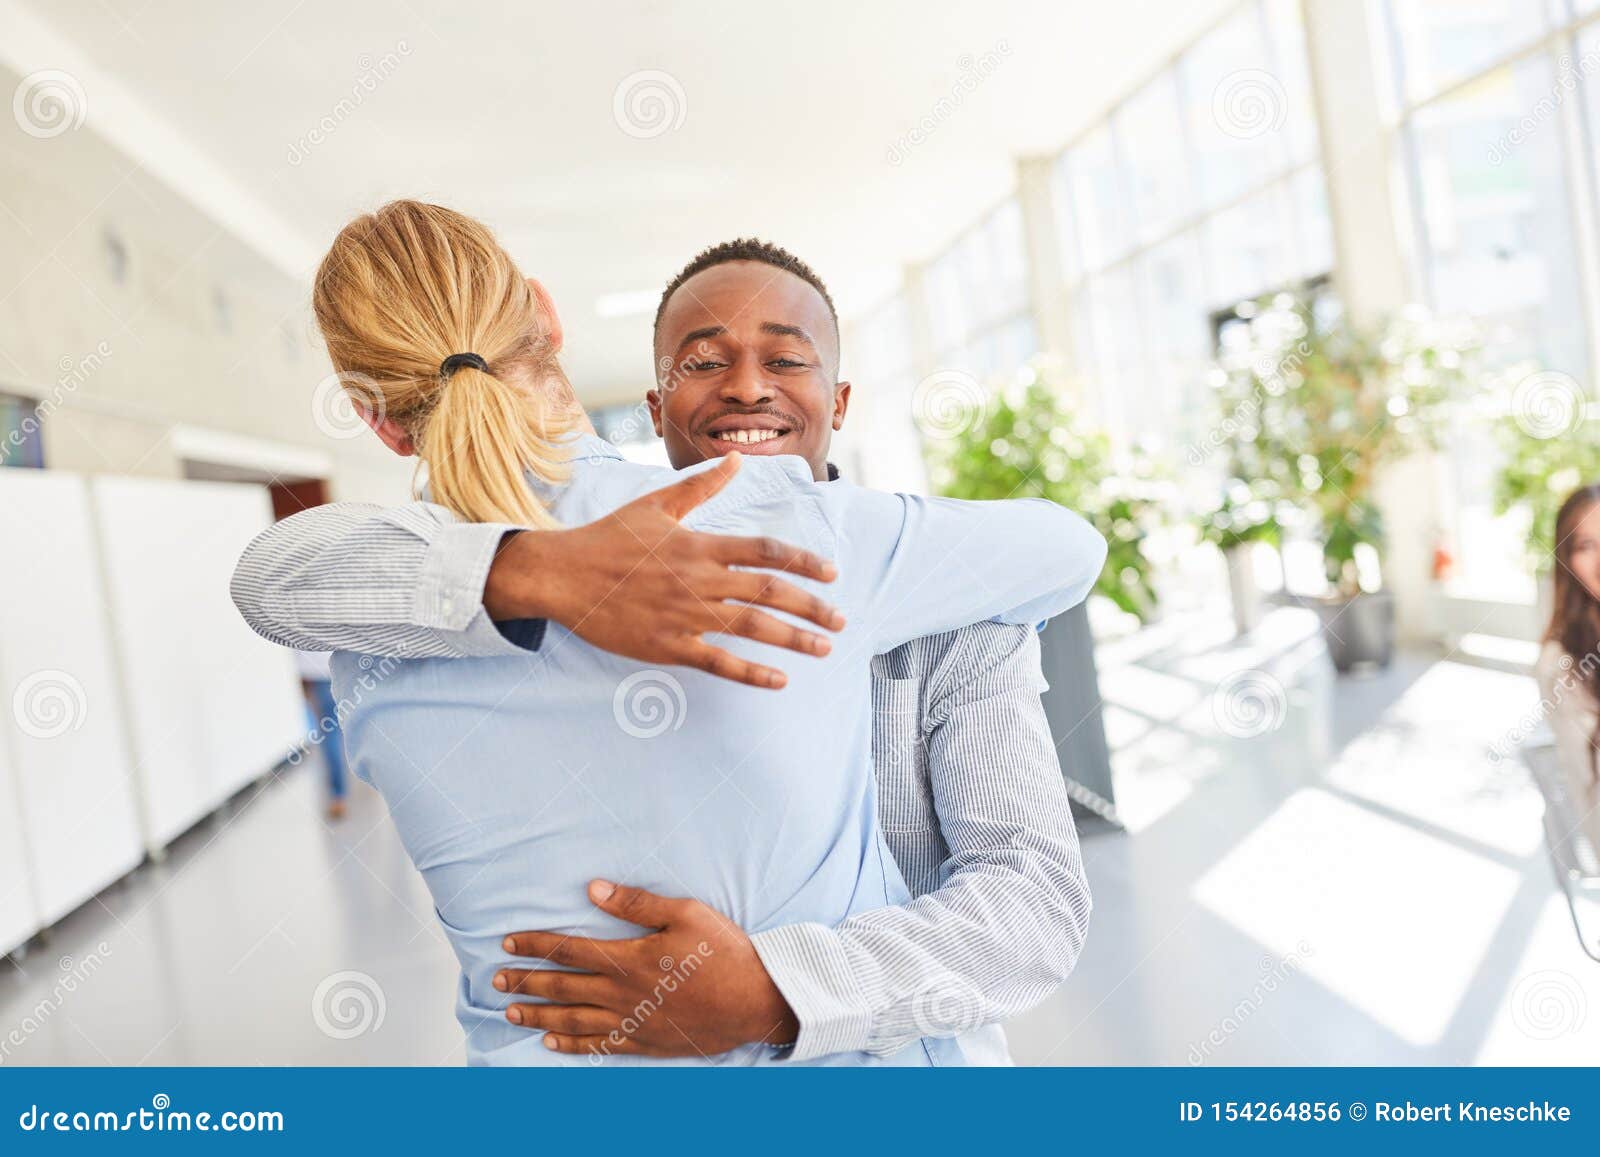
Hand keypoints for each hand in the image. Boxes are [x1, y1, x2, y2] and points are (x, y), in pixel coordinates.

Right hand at [484, 452, 844, 689]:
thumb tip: (736, 459)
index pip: (764, 551)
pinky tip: (779, 681)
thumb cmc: (609, 538)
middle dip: (811, 606)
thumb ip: (702, 487)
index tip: (830, 572)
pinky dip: (751, 673)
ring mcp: (685, 615)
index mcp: (700, 545)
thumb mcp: (656, 504)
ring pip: (751, 627)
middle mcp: (699, 580)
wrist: (562, 575)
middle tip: (841, 620)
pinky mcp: (668, 645)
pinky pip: (718, 662)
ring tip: (824, 648)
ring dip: (793, 639)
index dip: (802, 561)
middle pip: (768, 591)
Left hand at [495, 880, 798, 1058]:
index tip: (508, 942)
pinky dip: (571, 1045)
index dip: (536, 945)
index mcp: (628, 959)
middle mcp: (622, 994)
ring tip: (511, 1011)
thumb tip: (594, 888)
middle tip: (496, 979)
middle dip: (526, 981)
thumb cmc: (723, 953)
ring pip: (573, 1019)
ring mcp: (631, 1022)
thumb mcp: (685, 913)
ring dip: (539, 1013)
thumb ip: (637, 903)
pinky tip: (552, 1042)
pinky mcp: (644, 1042)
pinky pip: (598, 1046)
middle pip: (562, 987)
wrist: (754, 1001)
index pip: (569, 950)